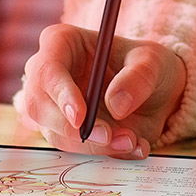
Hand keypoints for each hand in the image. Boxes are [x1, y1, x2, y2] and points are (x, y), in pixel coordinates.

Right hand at [14, 24, 185, 159]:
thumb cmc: (148, 66)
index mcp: (62, 42)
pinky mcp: (65, 131)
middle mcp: (49, 75)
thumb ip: (139, 78)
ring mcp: (54, 106)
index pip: (47, 67)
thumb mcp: (153, 62)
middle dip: (72, 128)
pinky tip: (131, 145)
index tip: (81, 116)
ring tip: (131, 140)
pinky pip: (73, 148)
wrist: (157, 92)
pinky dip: (102, 152)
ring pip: (55, 132)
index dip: (59, 93)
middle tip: (108, 136)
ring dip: (92, 144)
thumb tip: (116, 106)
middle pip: (39, 105)